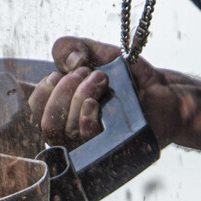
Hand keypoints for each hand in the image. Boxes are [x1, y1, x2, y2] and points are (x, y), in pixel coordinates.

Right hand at [28, 37, 181, 148]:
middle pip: (47, 125)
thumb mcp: (98, 53)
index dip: (42, 92)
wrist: (166, 93)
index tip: (60, 73)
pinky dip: (85, 119)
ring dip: (77, 98)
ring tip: (100, 80)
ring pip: (65, 132)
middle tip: (87, 73)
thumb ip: (71, 48)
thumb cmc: (131, 79)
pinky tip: (95, 104)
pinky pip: (86, 142)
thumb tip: (69, 61)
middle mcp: (73, 135)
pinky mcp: (109, 153)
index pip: (33, 114)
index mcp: (64, 114)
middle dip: (63, 91)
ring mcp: (91, 147)